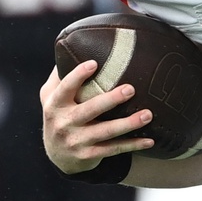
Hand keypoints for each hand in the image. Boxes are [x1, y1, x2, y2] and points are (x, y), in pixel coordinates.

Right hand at [40, 61, 154, 174]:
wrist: (57, 155)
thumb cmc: (60, 115)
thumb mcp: (51, 96)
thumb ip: (60, 75)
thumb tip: (72, 44)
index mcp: (55, 104)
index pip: (65, 88)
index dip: (78, 76)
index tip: (94, 63)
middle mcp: (64, 123)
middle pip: (89, 110)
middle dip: (110, 100)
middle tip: (131, 89)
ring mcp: (76, 141)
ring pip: (106, 132)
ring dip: (128, 124)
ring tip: (148, 114)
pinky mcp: (89, 155)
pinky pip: (114, 149)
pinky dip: (133, 145)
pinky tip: (150, 140)